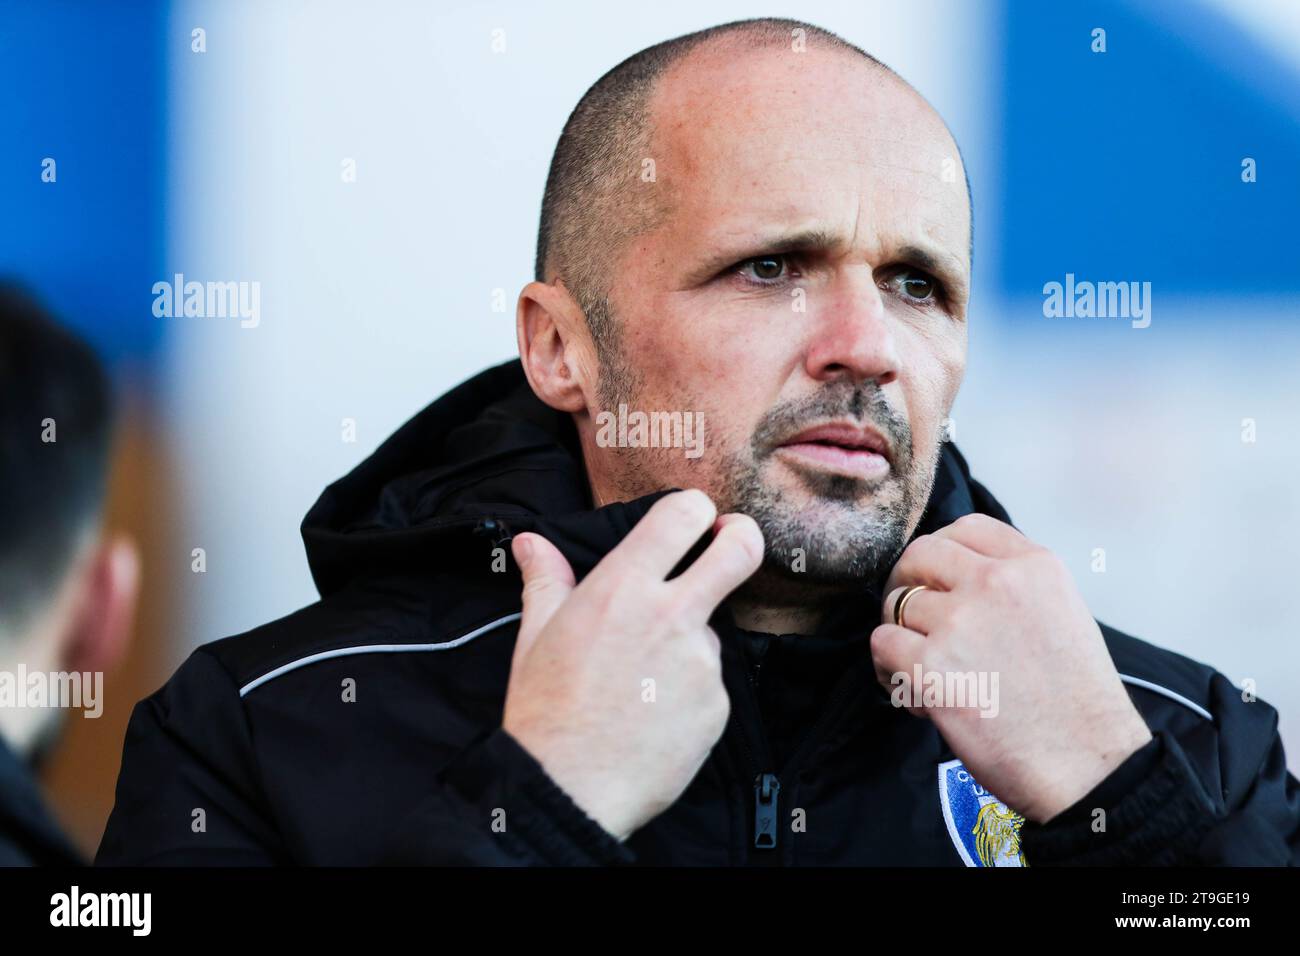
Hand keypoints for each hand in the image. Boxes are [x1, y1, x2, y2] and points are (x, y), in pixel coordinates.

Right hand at [502, 490, 763, 839]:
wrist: (569, 789)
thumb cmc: (545, 710)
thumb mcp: (536, 636)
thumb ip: (545, 579)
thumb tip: (530, 542)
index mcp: (623, 587)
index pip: (684, 513)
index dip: (695, 509)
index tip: (693, 521)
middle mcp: (671, 615)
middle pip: (740, 550)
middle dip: (742, 537)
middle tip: (731, 544)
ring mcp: (701, 662)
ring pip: (710, 629)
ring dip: (686, 642)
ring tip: (639, 682)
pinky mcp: (717, 705)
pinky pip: (709, 681)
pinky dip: (687, 691)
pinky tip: (652, 714)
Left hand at [869, 513, 1151, 822]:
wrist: (1088, 766)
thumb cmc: (1076, 703)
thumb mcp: (1062, 613)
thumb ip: (1014, 585)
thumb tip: (955, 575)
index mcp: (1035, 566)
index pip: (965, 527)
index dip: (942, 552)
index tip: (938, 577)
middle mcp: (996, 584)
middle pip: (920, 555)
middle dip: (907, 582)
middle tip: (912, 617)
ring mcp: (960, 623)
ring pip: (897, 604)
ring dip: (901, 634)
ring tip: (924, 668)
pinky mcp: (931, 667)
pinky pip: (882, 644)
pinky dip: (888, 668)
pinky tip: (914, 691)